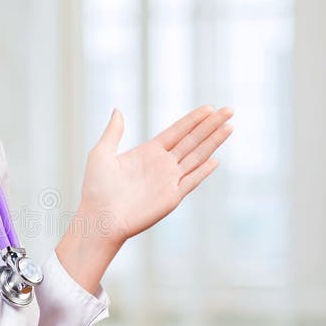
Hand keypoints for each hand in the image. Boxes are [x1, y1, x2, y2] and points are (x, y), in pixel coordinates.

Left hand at [79, 104, 233, 243]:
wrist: (99, 218)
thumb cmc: (96, 189)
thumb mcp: (101, 154)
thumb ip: (113, 132)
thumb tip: (118, 109)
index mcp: (148, 152)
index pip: (177, 132)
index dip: (193, 120)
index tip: (208, 107)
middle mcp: (162, 165)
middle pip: (192, 140)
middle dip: (211, 125)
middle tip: (229, 109)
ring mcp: (168, 181)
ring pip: (197, 157)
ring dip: (213, 142)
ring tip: (230, 126)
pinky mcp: (171, 198)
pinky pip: (191, 181)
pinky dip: (203, 171)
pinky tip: (215, 159)